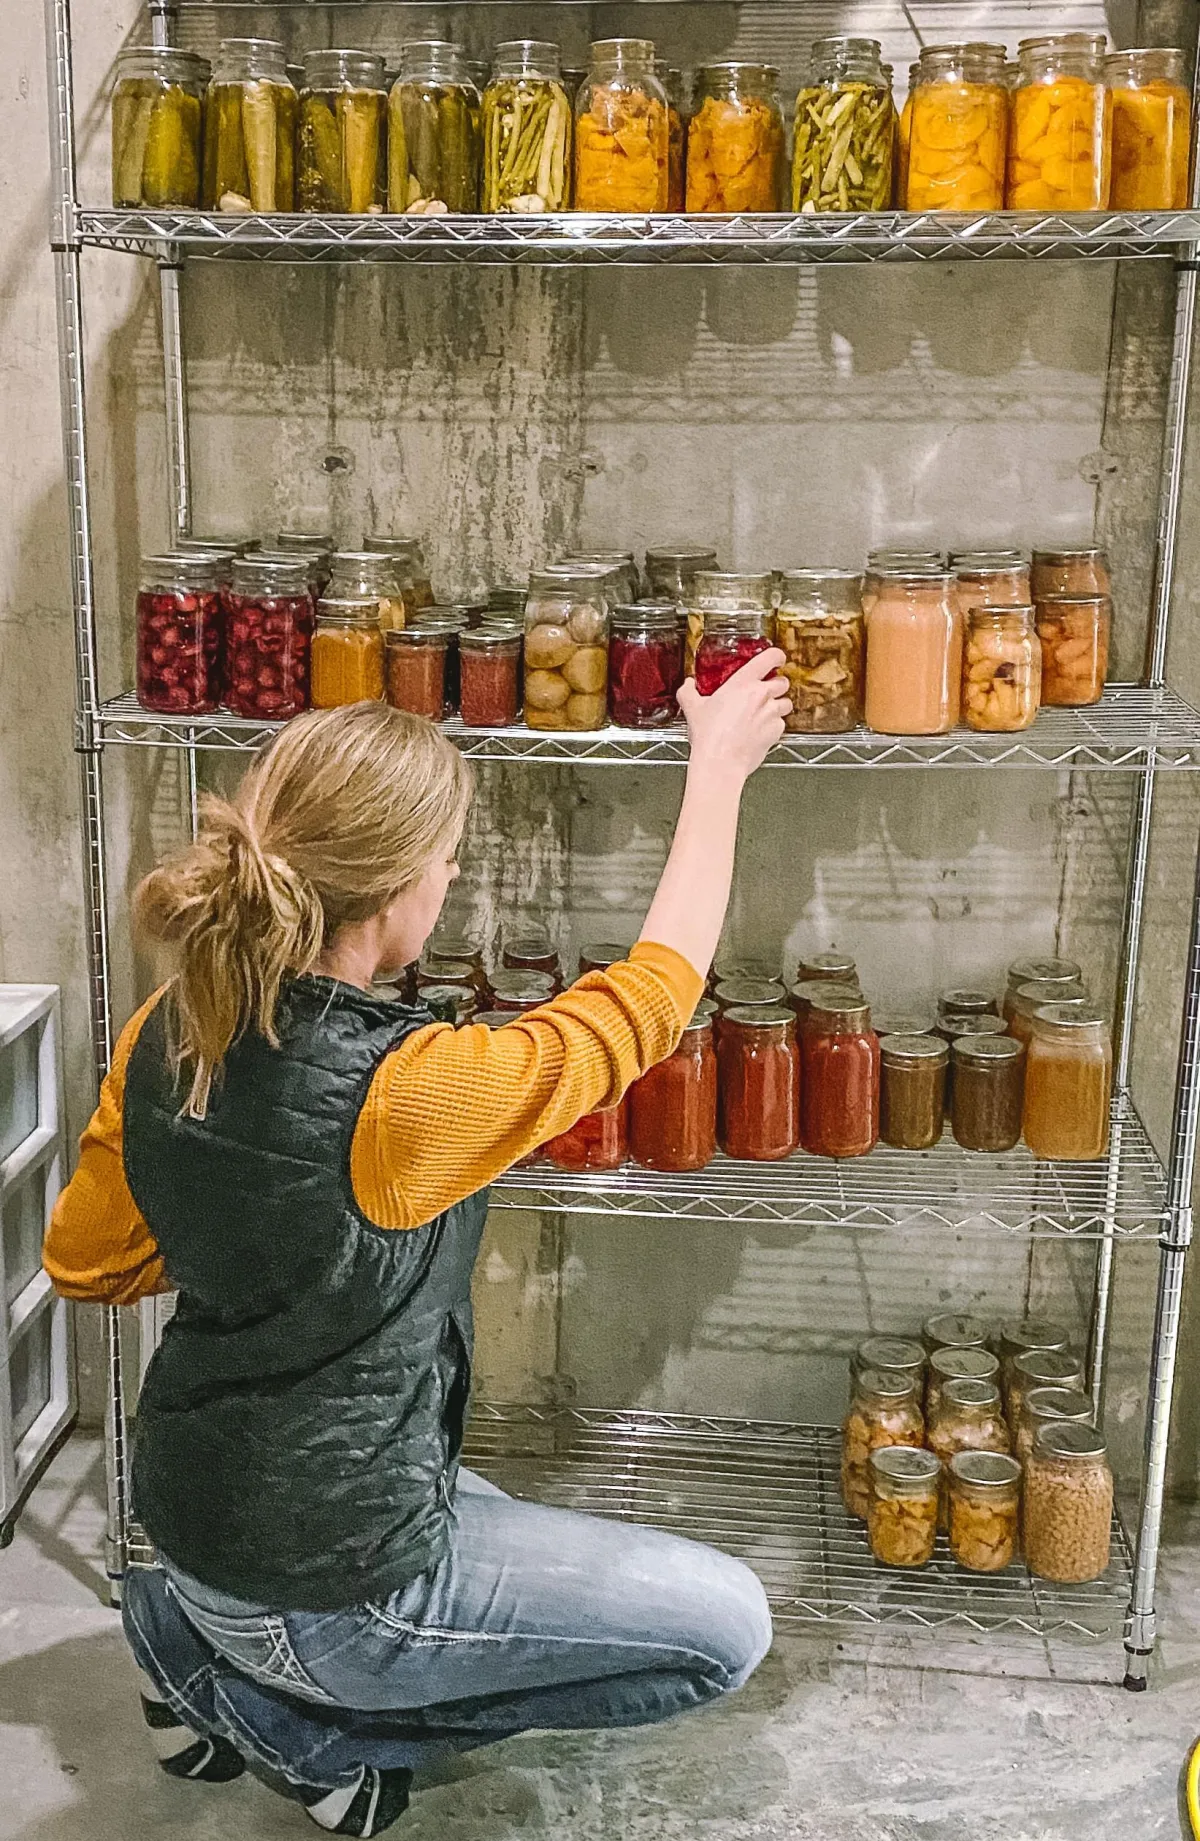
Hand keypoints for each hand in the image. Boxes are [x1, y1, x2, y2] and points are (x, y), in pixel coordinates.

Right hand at [677, 648, 789, 783]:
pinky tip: (759, 731)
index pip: (771, 657)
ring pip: (786, 703)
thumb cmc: (709, 736)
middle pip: (782, 682)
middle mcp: (762, 695)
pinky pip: (781, 724)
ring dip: (778, 705)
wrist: (720, 762)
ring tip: (763, 713)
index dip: (777, 656)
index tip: (776, 660)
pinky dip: (773, 726)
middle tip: (764, 693)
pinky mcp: (776, 731)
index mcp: (743, 682)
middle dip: (776, 686)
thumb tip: (687, 685)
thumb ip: (689, 692)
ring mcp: (772, 713)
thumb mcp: (693, 708)